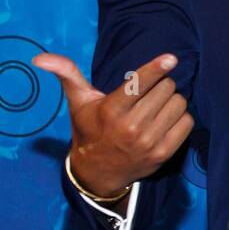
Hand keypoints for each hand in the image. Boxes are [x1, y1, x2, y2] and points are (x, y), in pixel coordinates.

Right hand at [32, 52, 194, 197]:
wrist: (98, 171)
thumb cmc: (89, 129)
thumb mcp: (78, 102)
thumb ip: (67, 75)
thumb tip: (40, 57)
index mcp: (111, 110)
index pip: (138, 84)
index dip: (156, 69)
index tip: (171, 59)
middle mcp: (130, 127)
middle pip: (166, 88)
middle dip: (162, 84)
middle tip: (149, 94)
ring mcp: (148, 142)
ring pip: (178, 104)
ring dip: (172, 100)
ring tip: (157, 106)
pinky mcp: (163, 154)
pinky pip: (186, 123)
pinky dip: (181, 117)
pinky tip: (166, 120)